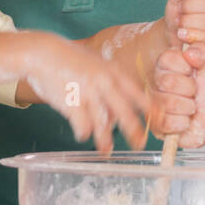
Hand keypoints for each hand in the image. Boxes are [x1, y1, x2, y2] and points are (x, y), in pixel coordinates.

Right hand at [22, 34, 149, 152]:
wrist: (42, 52)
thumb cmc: (70, 60)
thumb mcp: (96, 64)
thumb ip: (109, 83)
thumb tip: (118, 111)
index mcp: (112, 72)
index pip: (137, 92)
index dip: (151, 107)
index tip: (162, 119)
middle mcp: (104, 82)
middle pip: (124, 111)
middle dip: (134, 130)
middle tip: (140, 144)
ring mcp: (88, 92)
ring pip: (102, 123)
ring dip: (105, 139)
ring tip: (106, 151)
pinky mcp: (71, 103)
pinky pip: (82, 125)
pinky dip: (83, 133)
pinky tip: (82, 135)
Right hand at [151, 43, 204, 148]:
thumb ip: (203, 55)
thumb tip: (190, 51)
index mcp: (165, 65)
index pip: (166, 59)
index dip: (185, 67)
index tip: (193, 72)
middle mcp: (155, 83)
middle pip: (167, 82)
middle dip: (190, 89)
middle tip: (194, 92)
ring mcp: (152, 103)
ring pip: (167, 103)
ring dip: (188, 107)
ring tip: (192, 106)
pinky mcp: (155, 125)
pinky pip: (166, 122)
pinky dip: (183, 123)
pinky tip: (186, 120)